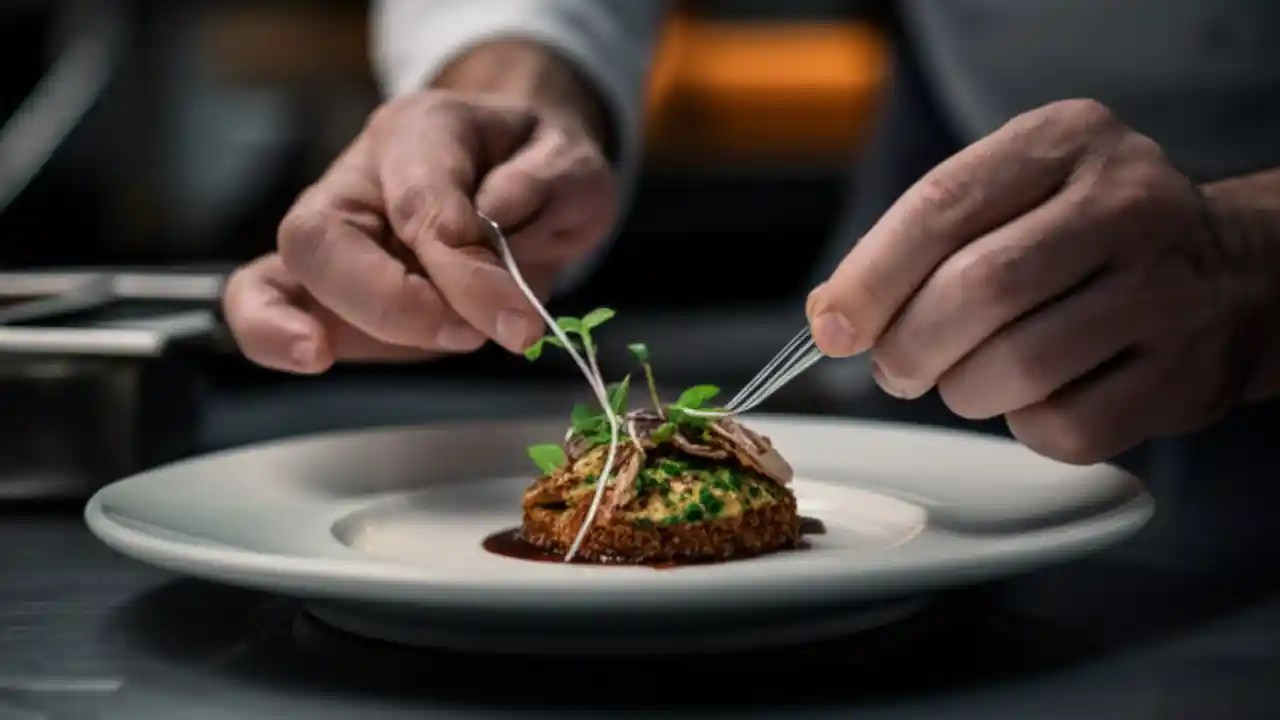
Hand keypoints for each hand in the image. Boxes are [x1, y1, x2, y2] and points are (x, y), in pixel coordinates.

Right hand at [222, 47, 616, 373]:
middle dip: (395, 303)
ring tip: (427, 347)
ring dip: (354, 324)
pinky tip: (311, 357)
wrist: (527, 167)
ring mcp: (337, 229)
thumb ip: (539, 188)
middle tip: (471, 335)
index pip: (420, 201)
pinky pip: (265, 297)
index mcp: (422, 129)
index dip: (462, 269)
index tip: (516, 320)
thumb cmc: (541, 163)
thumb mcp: (568, 163)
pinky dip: (272, 333)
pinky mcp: (328, 283)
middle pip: (326, 236)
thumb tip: (495, 229)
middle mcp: (363, 175)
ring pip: (291, 269)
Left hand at [806, 99, 1251, 463]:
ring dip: (962, 390)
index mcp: (1065, 141)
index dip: (871, 278)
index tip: (832, 326)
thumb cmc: (1085, 235)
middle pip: (978, 290)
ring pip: (1018, 366)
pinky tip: (1035, 396)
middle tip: (895, 367)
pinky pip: (1066, 426)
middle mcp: (1126, 204)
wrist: (1232, 271)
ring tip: (965, 378)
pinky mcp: (1184, 375)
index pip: (941, 207)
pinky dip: (1026, 424)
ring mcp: (1166, 291)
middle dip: (909, 345)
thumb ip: (926, 238)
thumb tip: (836, 313)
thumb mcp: (1015, 193)